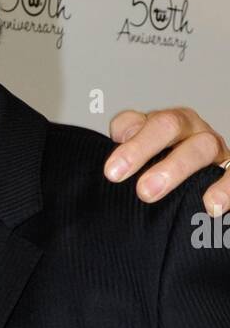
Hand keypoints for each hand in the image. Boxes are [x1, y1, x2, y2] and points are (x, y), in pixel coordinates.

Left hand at [105, 107, 229, 212]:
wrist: (206, 194)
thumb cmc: (165, 179)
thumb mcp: (142, 165)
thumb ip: (127, 153)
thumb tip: (120, 145)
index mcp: (162, 126)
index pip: (139, 121)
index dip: (125, 139)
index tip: (110, 170)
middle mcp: (189, 130)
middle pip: (168, 124)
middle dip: (141, 148)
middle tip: (117, 175)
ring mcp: (214, 149)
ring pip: (201, 146)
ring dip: (175, 167)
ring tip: (149, 193)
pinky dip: (225, 189)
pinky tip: (211, 206)